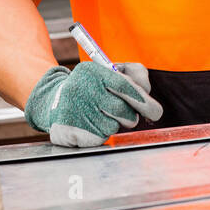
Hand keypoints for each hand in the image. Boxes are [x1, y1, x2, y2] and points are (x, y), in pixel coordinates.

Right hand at [23, 61, 162, 146]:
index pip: (124, 86)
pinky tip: (88, 124)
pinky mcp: (67, 131)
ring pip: (112, 127)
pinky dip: (99, 134)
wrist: (53, 100)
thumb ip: (136, 74)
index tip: (156, 112)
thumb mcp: (112, 71)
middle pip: (122, 111)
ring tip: (98, 115)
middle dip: (130, 116)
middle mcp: (79, 89)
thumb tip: (147, 92)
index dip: (143, 101)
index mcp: (92, 71)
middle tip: (125, 114)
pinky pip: (98, 138)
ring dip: (112, 124)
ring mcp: (71, 111)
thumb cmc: (93, 85)